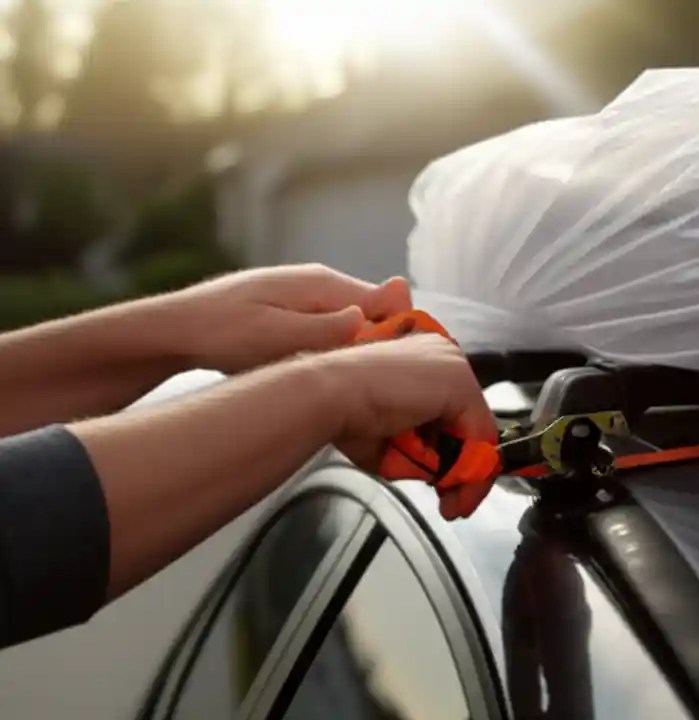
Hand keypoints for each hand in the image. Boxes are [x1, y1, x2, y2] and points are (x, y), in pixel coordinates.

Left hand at [164, 264, 412, 373]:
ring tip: (350, 382)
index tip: (401, 367)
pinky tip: (323, 374)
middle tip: (372, 382)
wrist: (171, 330)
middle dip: (378, 345)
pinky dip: (334, 352)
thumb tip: (371, 319)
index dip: (401, 333)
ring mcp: (305, 297)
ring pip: (350, 325)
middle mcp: (319, 284)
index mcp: (322, 282)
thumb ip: (327, 329)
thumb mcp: (277, 335)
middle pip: (371, 314)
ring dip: (354, 351)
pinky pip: (329, 331)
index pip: (384, 302)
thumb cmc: (220, 332)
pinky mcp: (292, 313)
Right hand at [312, 333, 499, 519]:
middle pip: (470, 422)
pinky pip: (480, 434)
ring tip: (447, 500)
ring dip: (463, 472)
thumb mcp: (390, 441)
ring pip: (477, 432)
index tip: (451, 490)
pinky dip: (468, 465)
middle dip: (465, 469)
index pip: (457, 414)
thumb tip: (438, 474)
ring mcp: (455, 367)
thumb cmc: (345, 415)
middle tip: (455, 503)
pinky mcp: (460, 384)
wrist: (329, 396)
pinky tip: (450, 485)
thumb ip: (419, 452)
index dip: (459, 457)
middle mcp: (445, 357)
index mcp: (425, 363)